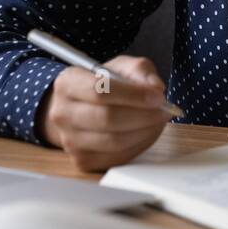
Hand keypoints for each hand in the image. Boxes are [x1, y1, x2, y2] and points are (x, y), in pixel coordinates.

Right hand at [38, 55, 174, 171]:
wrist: (82, 109)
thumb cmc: (104, 86)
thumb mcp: (121, 67)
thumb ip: (140, 71)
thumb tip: (155, 89)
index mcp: (68, 83)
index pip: (99, 90)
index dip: (133, 95)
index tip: (158, 96)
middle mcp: (62, 113)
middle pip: (107, 118)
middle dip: (144, 115)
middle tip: (164, 110)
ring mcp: (70, 141)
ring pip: (114, 141)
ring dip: (145, 131)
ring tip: (158, 120)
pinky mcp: (82, 160)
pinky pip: (117, 157)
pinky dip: (139, 145)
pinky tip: (146, 132)